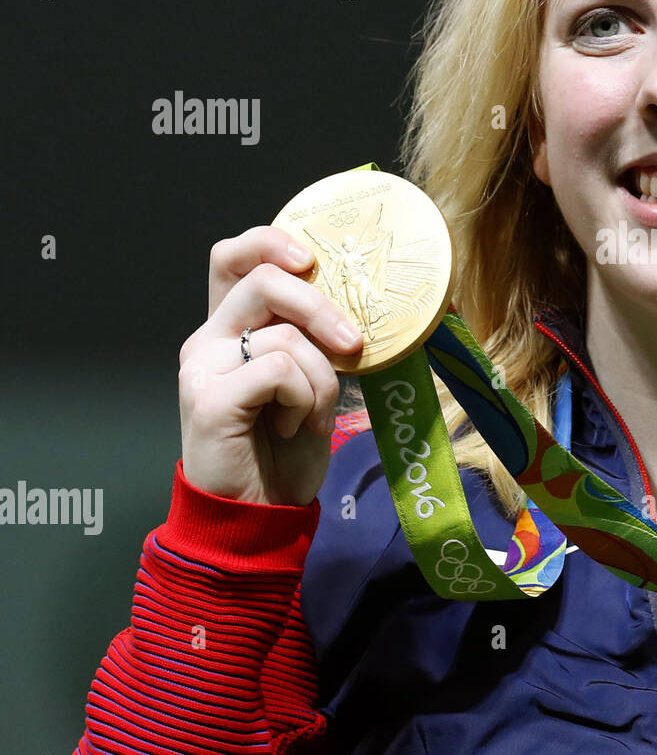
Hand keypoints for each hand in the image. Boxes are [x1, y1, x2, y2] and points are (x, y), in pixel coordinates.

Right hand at [177, 226, 363, 505]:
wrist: (261, 512)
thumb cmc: (287, 448)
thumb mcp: (310, 380)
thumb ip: (313, 338)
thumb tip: (357, 300)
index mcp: (229, 328)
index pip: (233, 258)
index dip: (269, 242)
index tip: (310, 258)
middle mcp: (207, 340)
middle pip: (264, 281)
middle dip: (322, 307)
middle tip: (354, 344)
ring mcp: (202, 368)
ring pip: (284, 334)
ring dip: (322, 378)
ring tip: (311, 415)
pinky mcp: (208, 398)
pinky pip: (279, 369)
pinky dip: (305, 398)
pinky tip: (294, 426)